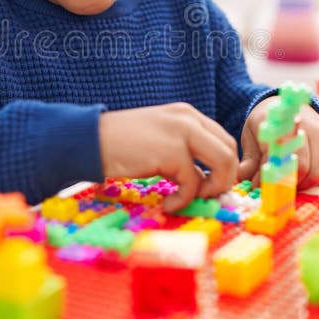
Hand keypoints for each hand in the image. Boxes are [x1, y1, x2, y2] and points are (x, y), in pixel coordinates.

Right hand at [99, 103, 237, 212]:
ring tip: (187, 199)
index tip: (210, 188)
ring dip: (211, 188)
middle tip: (204, 197)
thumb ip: (183, 150)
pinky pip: (193, 183)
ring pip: (222, 163)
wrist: (89, 141)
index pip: (223, 140)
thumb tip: (206, 179)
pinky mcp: (171, 151)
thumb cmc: (118, 144)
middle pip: (229, 151)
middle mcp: (188, 118)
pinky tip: (166, 204)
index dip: (224, 168)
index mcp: (187, 115)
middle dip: (224, 179)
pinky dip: (183, 199)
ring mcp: (182, 132)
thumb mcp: (159, 139)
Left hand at [237, 97, 318, 189]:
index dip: (268, 174)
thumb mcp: (251, 137)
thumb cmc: (263, 123)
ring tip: (285, 186)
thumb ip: (249, 159)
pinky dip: (310, 181)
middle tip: (271, 189)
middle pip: (300, 165)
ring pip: (315, 171)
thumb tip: (243, 177)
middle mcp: (299, 122)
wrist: (282, 101)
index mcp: (275, 121)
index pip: (276, 154)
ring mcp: (315, 128)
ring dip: (300, 185)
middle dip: (286, 183)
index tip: (258, 186)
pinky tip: (297, 180)